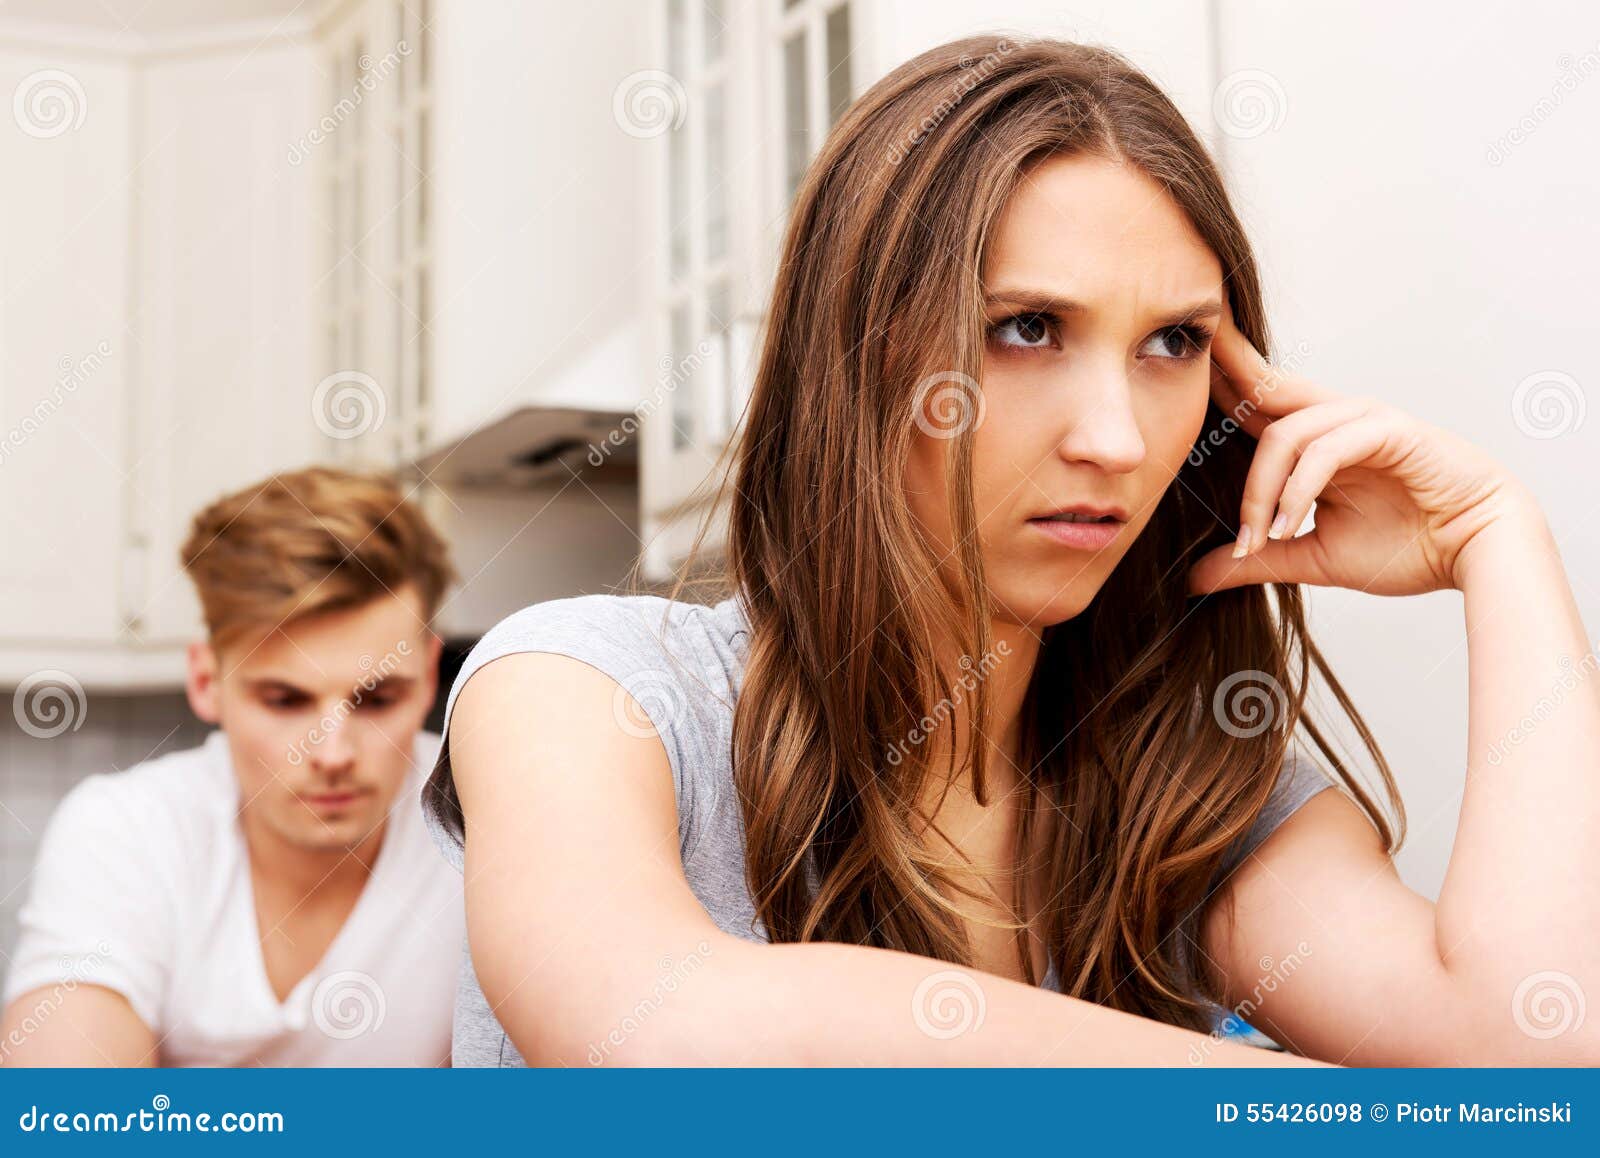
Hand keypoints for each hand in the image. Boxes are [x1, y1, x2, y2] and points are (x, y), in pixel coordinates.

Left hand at [1187, 305, 1535, 596]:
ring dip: (1261, 490)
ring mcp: (1363, 419)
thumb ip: (1256, 559)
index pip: (1254, 404)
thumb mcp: (1309, 556)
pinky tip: (1287, 523)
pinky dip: (1299, 489)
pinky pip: (1326, 450)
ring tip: (1258, 538)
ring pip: (1286, 434)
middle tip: (1190, 337)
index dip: (1216, 384)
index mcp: (1315, 440)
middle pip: (1266, 385)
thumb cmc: (1406, 547)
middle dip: (1226, 362)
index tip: (1172, 366)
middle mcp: (1335, 418)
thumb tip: (1198, 577)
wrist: (1475, 553)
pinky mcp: (1390, 430)